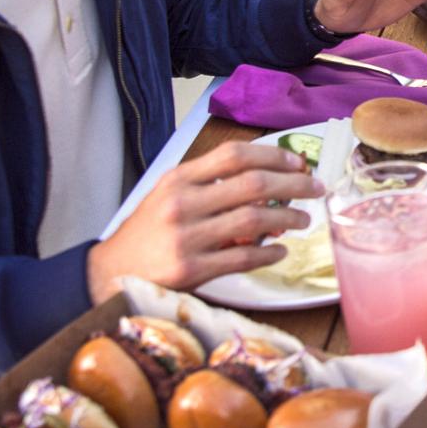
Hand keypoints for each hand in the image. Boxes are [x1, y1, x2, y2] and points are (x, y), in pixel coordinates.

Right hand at [85, 142, 323, 303]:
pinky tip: (281, 251)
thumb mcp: (168, 195)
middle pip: (254, 185)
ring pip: (254, 220)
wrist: (110, 272)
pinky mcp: (191, 270)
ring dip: (288, 218)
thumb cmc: (147, 233)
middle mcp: (182, 204)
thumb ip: (210, 185)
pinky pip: (244, 258)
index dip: (273, 156)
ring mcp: (187, 237)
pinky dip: (269, 253)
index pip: (234, 155)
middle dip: (294, 185)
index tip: (298, 163)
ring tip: (304, 219)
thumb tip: (268, 182)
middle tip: (316, 189)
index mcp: (178, 179)